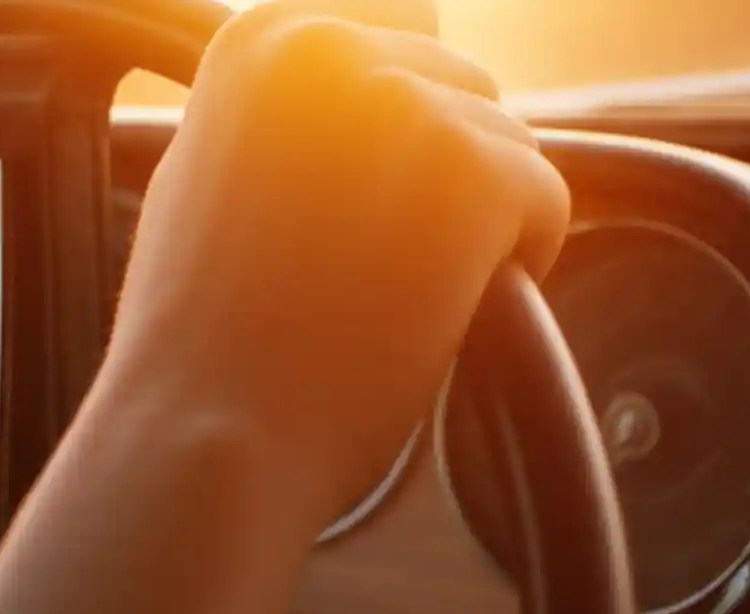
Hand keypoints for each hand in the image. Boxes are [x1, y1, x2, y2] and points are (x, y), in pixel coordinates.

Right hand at [100, 1, 569, 527]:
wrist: (207, 435)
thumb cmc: (203, 338)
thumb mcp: (213, 179)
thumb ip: (286, 119)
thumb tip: (372, 96)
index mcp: (265, 41)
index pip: (400, 61)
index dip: (402, 151)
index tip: (369, 221)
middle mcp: (332, 44)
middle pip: (462, 94)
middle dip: (446, 182)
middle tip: (381, 274)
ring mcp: (402, 100)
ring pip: (508, 148)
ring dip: (477, 227)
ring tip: (394, 299)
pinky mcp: (472, 169)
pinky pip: (546, 200)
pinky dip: (519, 264)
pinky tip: (440, 314)